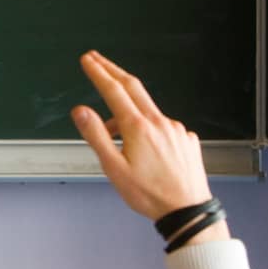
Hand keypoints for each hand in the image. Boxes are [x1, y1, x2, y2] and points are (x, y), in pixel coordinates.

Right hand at [71, 50, 228, 244]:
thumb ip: (96, 135)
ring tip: (117, 138)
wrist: (186, 209)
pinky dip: (148, 129)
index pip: (113, 91)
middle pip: (133, 87)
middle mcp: (159, 122)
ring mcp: (175, 129)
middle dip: (113, 71)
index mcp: (138, 128)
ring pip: (147, 111)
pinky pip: (162, 126)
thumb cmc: (149, 194)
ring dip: (128, 113)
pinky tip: (145, 150)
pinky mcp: (186, 138)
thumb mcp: (113, 168)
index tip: (88, 61)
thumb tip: (81, 111)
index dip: (98, 73)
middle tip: (98, 60)